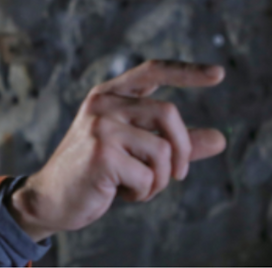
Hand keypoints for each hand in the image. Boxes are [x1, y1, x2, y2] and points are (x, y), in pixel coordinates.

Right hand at [9, 60, 226, 241]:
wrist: (50, 200)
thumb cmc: (96, 174)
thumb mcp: (136, 153)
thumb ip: (175, 144)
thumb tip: (220, 139)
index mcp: (109, 96)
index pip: (152, 71)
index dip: (186, 71)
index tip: (218, 74)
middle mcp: (103, 104)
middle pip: (168, 113)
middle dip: (182, 150)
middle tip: (178, 175)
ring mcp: (100, 127)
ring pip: (162, 150)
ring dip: (160, 179)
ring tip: (139, 187)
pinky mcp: (101, 155)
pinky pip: (147, 176)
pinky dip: (143, 192)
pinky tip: (120, 193)